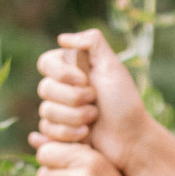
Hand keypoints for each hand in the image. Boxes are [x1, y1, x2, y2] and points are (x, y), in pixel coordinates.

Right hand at [32, 28, 152, 172]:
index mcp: (72, 68)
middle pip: (45, 88)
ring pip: (46, 111)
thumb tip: (62, 38)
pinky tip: (85, 134)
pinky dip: (68, 133)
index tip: (84, 80)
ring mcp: (59, 110)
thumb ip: (92, 42)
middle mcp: (62, 87)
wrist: (129, 137)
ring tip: (93, 119)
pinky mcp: (59, 132)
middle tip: (94, 102)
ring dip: (74, 116)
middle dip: (73, 98)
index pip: (46, 63)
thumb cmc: (123, 101)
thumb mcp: (112, 66)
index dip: (62, 74)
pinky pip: (48, 130)